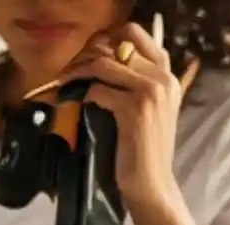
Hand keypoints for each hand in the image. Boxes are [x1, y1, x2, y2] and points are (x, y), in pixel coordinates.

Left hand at [57, 23, 183, 208]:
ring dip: (76, 74)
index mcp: (167, 74)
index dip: (105, 40)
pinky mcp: (135, 109)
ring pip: (103, 64)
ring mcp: (151, 92)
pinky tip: (73, 105)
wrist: (152, 184)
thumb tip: (96, 64)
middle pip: (116, 45)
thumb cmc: (142, 151)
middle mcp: (163, 77)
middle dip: (85, 55)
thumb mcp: (146, 110)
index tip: (84, 56)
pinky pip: (97, 89)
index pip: (135, 34)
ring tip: (62, 85)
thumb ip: (132, 84)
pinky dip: (80, 95)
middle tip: (67, 73)